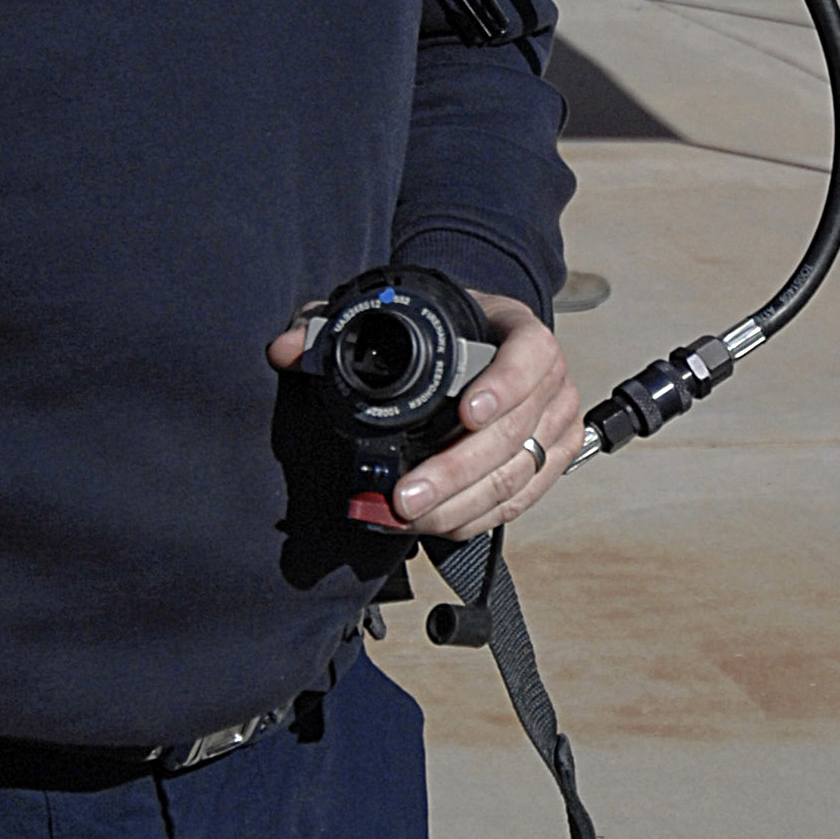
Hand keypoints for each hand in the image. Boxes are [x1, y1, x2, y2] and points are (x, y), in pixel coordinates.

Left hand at [267, 291, 582, 540]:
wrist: (481, 349)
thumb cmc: (442, 333)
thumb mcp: (392, 316)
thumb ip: (334, 326)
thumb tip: (285, 349)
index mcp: (520, 332)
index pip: (530, 354)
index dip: (505, 386)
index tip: (467, 413)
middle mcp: (549, 380)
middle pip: (515, 432)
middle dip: (457, 470)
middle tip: (408, 494)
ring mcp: (554, 424)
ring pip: (516, 474)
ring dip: (461, 504)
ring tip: (411, 516)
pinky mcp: (550, 461)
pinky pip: (519, 500)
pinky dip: (477, 517)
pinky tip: (437, 522)